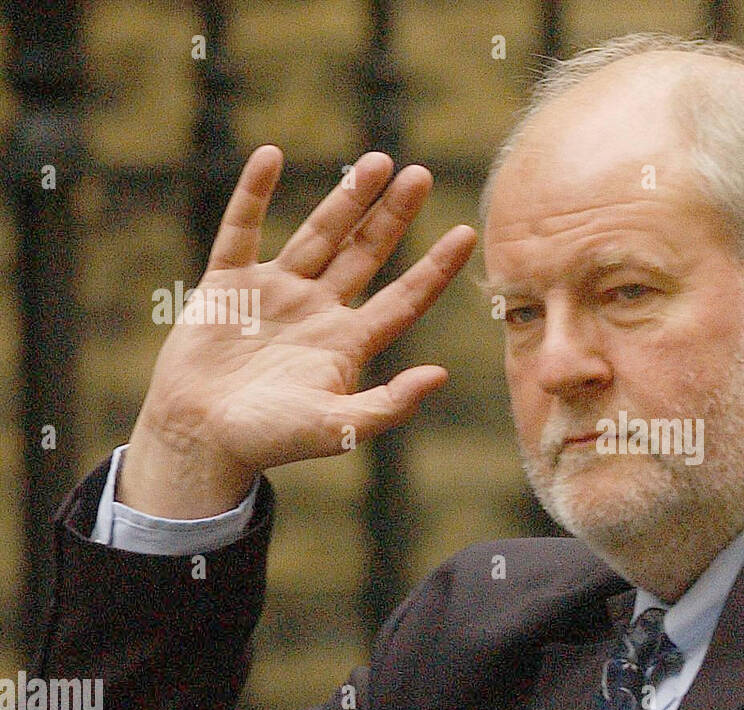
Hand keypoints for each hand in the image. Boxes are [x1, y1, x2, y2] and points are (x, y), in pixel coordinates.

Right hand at [119, 145, 475, 517]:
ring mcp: (275, 292)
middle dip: (393, 216)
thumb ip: (388, 405)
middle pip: (366, 253)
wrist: (199, 440)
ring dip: (346, 198)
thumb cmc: (269, 441)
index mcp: (349, 343)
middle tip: (421, 175)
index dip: (435, 268)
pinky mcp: (228, 284)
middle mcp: (318, 310)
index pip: (404, 298)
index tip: (466, 234)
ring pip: (318, 235)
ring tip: (378, 161)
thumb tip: (440, 376)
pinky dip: (253, 195)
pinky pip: (241, 230)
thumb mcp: (336, 427)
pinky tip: (270, 156)